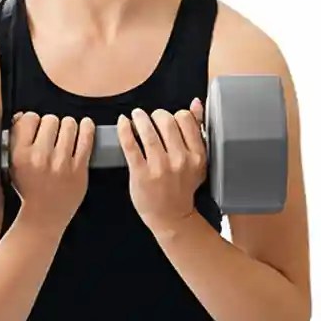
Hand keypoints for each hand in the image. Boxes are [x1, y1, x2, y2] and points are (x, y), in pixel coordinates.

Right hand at [8, 112, 94, 232]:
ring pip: (70, 124)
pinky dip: (87, 128)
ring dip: (69, 127)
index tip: (38, 128)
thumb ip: (16, 140)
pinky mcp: (79, 169)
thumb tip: (23, 116)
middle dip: (53, 125)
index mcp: (20, 154)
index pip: (30, 118)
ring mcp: (61, 163)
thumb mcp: (12, 165)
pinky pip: (86, 138)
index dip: (35, 121)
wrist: (44, 216)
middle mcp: (41, 157)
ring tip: (67, 135)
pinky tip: (86, 125)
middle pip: (51, 119)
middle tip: (54, 136)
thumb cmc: (29, 190)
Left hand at [117, 98, 206, 234]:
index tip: (167, 121)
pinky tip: (123, 122)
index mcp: (197, 155)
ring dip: (140, 118)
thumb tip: (196, 103)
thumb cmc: (183, 188)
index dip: (174, 115)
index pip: (185, 119)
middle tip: (150, 118)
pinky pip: (130, 144)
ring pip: (148, 131)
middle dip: (156, 115)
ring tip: (136, 117)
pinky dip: (124, 129)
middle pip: (166, 121)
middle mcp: (180, 160)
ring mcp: (159, 167)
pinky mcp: (141, 173)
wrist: (172, 218)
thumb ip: (197, 131)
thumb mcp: (197, 161)